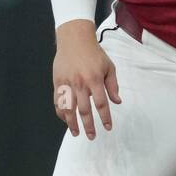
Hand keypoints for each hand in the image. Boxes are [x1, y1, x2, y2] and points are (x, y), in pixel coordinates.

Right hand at [52, 21, 121, 138]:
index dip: (105, 118)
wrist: (74, 39)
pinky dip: (61, 113)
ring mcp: (67, 83)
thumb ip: (113, 85)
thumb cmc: (94, 53)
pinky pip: (58, 102)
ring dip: (72, 123)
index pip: (101, 104)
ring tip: (76, 133)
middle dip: (88, 126)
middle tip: (92, 136)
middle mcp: (80, 83)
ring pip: (68, 109)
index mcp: (94, 79)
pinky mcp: (57, 82)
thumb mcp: (108, 67)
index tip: (108, 127)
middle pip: (84, 110)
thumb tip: (117, 102)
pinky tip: (65, 120)